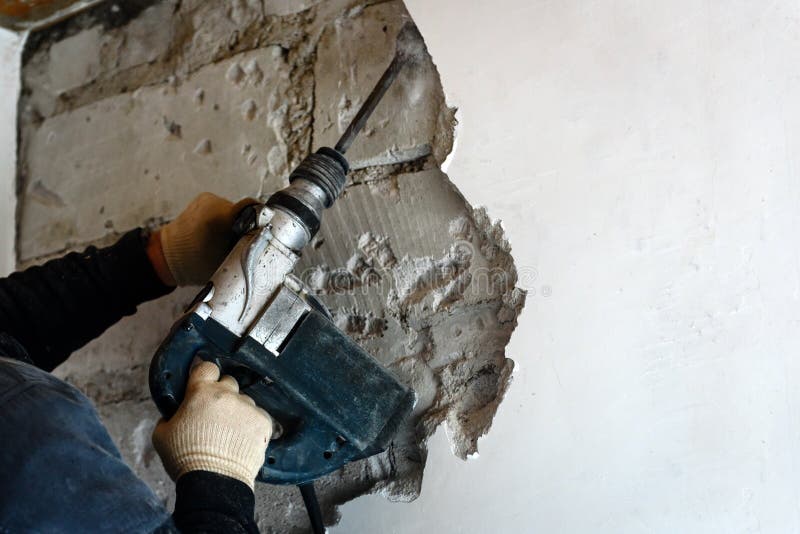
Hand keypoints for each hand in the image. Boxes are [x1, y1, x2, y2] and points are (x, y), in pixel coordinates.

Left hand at [149, 193, 257, 286]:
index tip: (263, 229)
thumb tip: (263, 238)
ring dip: (234, 222)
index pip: (253, 209)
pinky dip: (224, 218)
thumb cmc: (195, 264)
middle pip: (244, 212)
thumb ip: (246, 247)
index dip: (261, 219)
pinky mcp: (204, 197)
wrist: (167, 255)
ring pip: (234, 209)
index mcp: (220, 219)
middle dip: (245, 226)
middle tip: (239, 242)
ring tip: (224, 238)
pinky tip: (216, 231)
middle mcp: (214, 203)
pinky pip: (223, 207)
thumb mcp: (227, 261)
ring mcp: (208, 198)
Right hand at [152, 361, 271, 488]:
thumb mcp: (162, 435)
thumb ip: (169, 416)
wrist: (214, 481)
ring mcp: (247, 407)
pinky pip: (258, 415)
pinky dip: (252, 424)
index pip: (206, 367)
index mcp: (201, 392)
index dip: (204, 375)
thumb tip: (173, 413)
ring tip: (229, 433)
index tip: (203, 383)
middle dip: (222, 394)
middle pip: (228, 382)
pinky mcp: (263, 421)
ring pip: (244, 400)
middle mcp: (227, 395)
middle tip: (215, 413)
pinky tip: (241, 439)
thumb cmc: (186, 459)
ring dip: (238, 411)